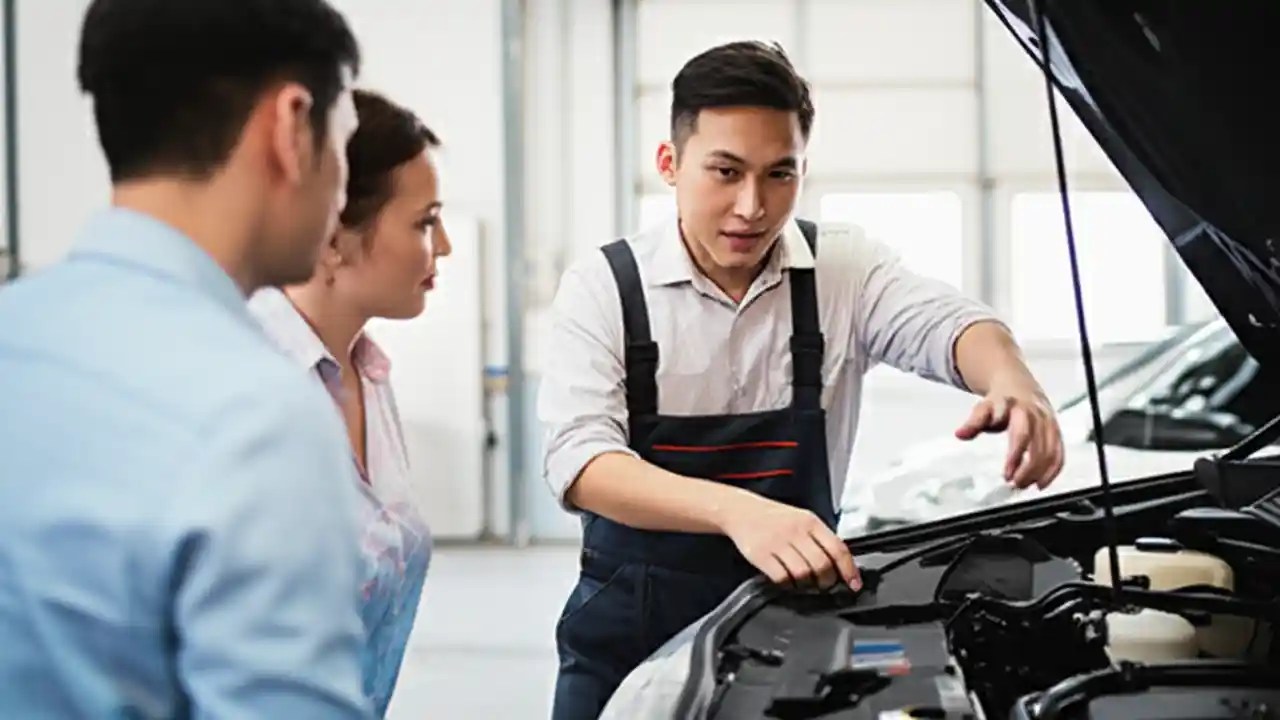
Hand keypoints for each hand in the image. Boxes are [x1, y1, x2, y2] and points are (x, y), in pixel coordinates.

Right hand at [721, 493, 860, 590]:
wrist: (740, 511)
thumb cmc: (774, 518)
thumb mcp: (801, 519)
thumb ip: (820, 538)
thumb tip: (842, 564)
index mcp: (810, 521)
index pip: (838, 548)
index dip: (849, 570)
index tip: (853, 584)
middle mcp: (795, 531)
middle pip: (822, 565)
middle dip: (827, 581)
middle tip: (825, 585)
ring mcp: (777, 543)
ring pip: (803, 574)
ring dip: (808, 585)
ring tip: (806, 584)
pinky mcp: (760, 555)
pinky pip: (781, 578)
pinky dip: (788, 585)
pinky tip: (789, 582)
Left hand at [955, 383, 1063, 489]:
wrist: (1018, 386)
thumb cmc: (999, 402)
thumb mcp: (983, 409)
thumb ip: (973, 423)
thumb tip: (960, 434)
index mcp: (1019, 409)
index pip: (1021, 435)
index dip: (1015, 457)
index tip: (1007, 475)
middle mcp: (1038, 415)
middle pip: (1039, 447)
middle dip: (1029, 469)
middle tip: (1015, 484)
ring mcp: (1050, 423)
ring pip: (1051, 452)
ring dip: (1040, 473)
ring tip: (1024, 485)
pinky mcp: (1056, 431)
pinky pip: (1059, 453)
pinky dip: (1053, 471)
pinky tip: (1041, 483)